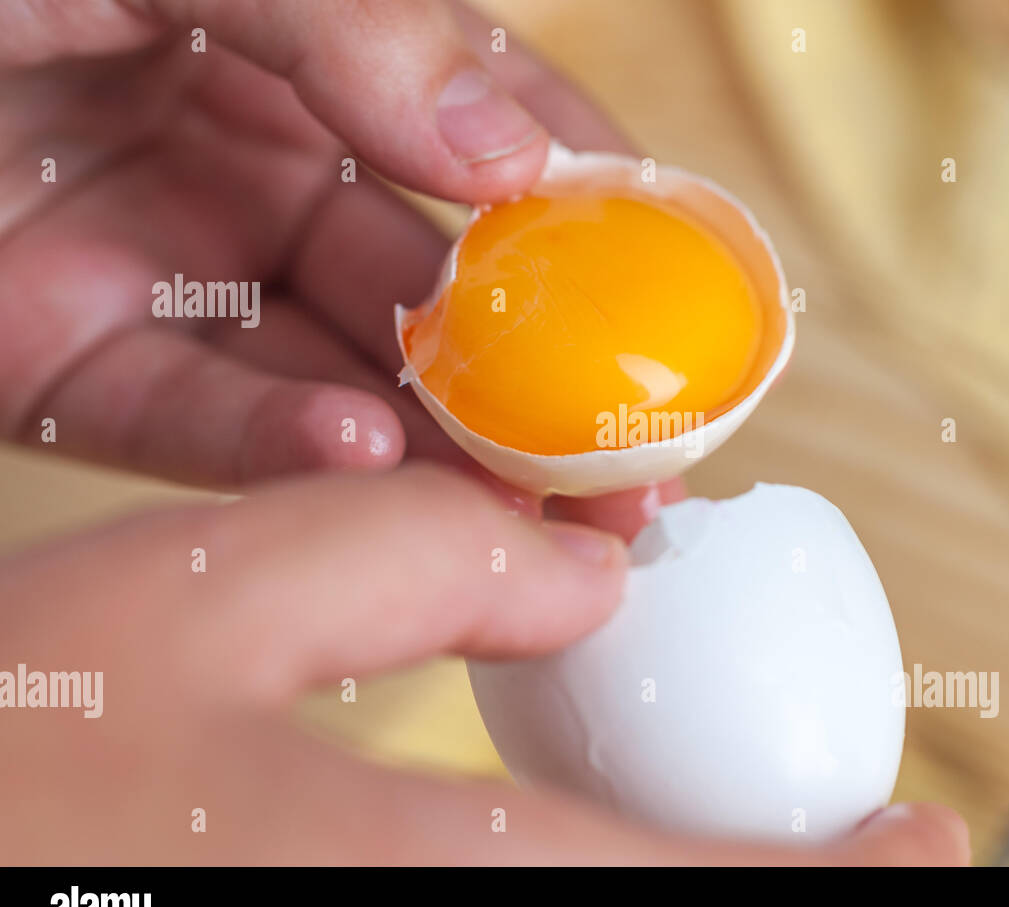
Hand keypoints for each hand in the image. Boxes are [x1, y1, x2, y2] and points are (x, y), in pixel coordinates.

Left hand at [0, 0, 675, 519]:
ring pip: (331, 375)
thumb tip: (509, 146)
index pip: (477, 124)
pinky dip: (276, 450)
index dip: (586, 202)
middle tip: (629, 457)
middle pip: (427, 284)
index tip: (677, 281)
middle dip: (536, 375)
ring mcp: (159, 265)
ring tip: (523, 489)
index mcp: (295, 37)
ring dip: (431, 439)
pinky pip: (190, 420)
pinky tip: (358, 455)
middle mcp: (241, 152)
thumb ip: (349, 17)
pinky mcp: (57, 359)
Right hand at [0, 463, 968, 864]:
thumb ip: (419, 559)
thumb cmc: (3, 764)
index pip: (694, 903)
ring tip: (700, 829)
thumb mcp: (200, 602)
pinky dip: (567, 888)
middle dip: (763, 888)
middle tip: (829, 844)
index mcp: (408, 884)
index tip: (932, 847)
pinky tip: (551, 848)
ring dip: (671, 888)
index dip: (835, 880)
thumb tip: (584, 569)